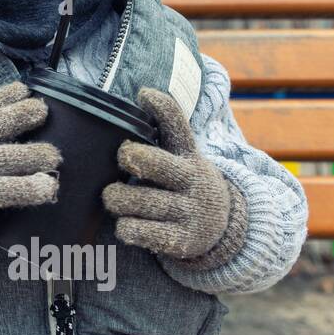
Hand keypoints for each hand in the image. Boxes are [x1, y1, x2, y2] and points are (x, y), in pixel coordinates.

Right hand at [0, 80, 60, 251]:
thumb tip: (3, 120)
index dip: (4, 97)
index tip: (25, 90)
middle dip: (21, 115)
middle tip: (42, 111)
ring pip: (5, 157)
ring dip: (34, 155)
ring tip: (53, 156)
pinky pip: (5, 190)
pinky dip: (29, 188)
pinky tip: (47, 188)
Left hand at [101, 87, 247, 264]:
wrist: (221, 228)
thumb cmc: (182, 183)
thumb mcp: (181, 156)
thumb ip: (164, 131)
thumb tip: (140, 94)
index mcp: (189, 155)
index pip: (178, 126)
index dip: (162, 108)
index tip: (144, 94)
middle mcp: (192, 181)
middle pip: (156, 164)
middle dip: (133, 158)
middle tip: (123, 158)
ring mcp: (189, 211)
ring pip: (139, 201)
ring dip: (118, 199)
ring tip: (113, 197)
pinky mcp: (182, 240)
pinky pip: (141, 232)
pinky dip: (126, 228)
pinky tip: (125, 223)